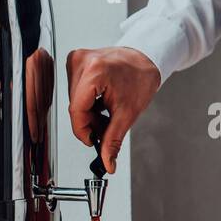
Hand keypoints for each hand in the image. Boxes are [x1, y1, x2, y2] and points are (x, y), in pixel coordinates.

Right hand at [65, 47, 160, 172]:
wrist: (146, 58)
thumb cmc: (141, 77)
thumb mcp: (128, 113)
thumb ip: (113, 140)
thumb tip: (107, 162)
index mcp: (95, 71)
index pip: (76, 110)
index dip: (83, 130)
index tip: (92, 140)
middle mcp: (81, 62)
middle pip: (75, 106)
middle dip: (89, 122)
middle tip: (105, 126)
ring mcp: (77, 60)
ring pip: (74, 100)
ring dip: (88, 112)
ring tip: (106, 112)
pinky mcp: (76, 62)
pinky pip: (75, 90)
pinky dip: (87, 102)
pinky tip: (100, 102)